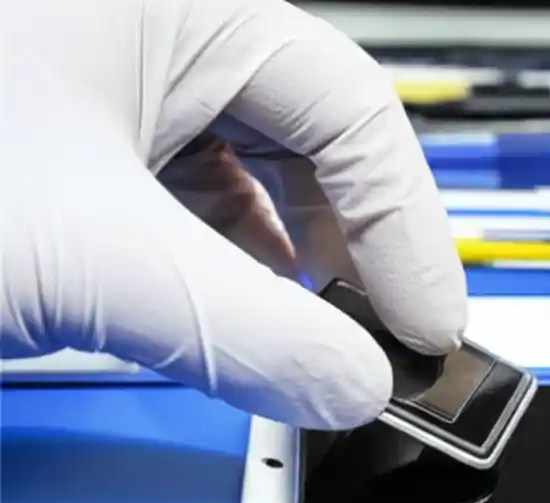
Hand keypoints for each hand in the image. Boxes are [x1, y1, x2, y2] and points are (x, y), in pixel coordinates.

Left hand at [0, 0, 465, 428]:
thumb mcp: (95, 260)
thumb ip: (247, 333)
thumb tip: (352, 383)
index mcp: (181, 9)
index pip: (353, 110)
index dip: (406, 229)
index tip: (425, 325)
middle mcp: (159, 39)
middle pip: (316, 146)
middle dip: (356, 251)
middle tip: (386, 341)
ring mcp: (118, 95)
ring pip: (254, 182)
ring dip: (294, 270)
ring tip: (321, 343)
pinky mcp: (87, 158)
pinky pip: (194, 213)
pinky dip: (230, 275)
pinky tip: (245, 322)